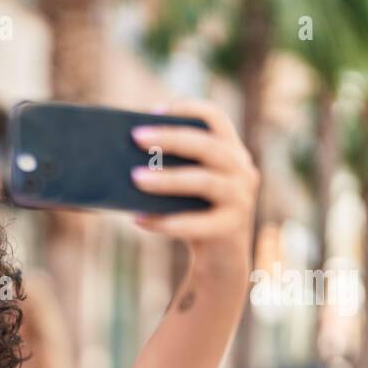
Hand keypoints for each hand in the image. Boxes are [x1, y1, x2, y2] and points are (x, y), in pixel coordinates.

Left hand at [128, 100, 259, 264]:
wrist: (220, 259)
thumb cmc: (195, 214)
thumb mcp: (187, 187)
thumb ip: (171, 168)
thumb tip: (124, 158)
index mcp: (231, 152)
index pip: (216, 118)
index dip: (188, 108)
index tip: (155, 111)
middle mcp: (242, 171)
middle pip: (207, 146)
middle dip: (170, 139)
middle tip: (136, 137)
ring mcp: (241, 199)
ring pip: (204, 181)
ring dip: (167, 179)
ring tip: (135, 178)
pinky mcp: (231, 228)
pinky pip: (195, 223)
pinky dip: (165, 222)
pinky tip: (138, 220)